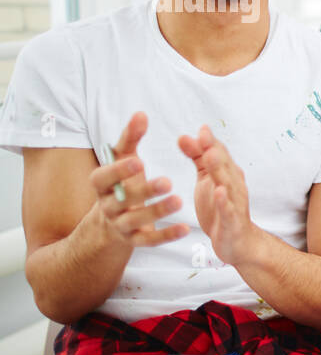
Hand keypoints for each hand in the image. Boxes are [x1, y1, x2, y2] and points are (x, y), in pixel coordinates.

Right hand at [89, 112, 188, 246]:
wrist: (110, 223)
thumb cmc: (121, 182)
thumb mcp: (123, 159)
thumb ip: (131, 138)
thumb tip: (141, 114)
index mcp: (102, 184)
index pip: (103, 177)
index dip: (118, 171)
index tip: (138, 161)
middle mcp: (108, 205)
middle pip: (123, 200)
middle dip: (144, 191)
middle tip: (167, 181)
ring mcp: (120, 225)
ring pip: (137, 220)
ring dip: (158, 211)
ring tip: (179, 200)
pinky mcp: (134, 240)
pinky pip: (149, 241)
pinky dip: (166, 235)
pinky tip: (185, 228)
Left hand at [177, 125, 259, 265]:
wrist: (238, 242)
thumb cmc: (220, 208)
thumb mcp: (207, 180)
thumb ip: (197, 158)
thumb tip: (184, 136)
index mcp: (226, 174)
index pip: (219, 154)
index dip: (210, 141)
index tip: (201, 128)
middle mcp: (233, 185)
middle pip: (224, 164)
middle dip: (214, 150)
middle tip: (204, 136)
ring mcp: (234, 203)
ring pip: (227, 183)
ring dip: (220, 169)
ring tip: (210, 156)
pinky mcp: (232, 221)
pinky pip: (228, 210)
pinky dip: (224, 201)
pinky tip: (218, 192)